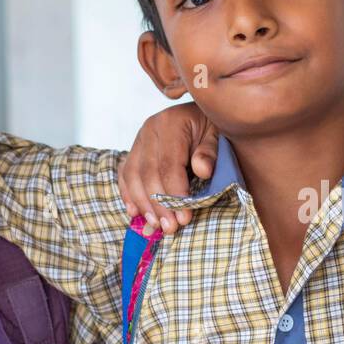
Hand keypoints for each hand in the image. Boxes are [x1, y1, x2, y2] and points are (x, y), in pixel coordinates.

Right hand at [117, 102, 218, 235]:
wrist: (203, 116)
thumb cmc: (213, 128)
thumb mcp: (218, 134)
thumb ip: (210, 151)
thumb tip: (202, 170)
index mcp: (170, 123)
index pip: (168, 165)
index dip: (174, 194)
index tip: (185, 218)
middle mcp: (149, 130)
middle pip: (147, 173)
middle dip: (158, 204)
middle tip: (171, 228)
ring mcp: (139, 140)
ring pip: (132, 176)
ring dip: (143, 204)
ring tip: (157, 225)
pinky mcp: (135, 151)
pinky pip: (125, 175)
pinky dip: (129, 195)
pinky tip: (136, 213)